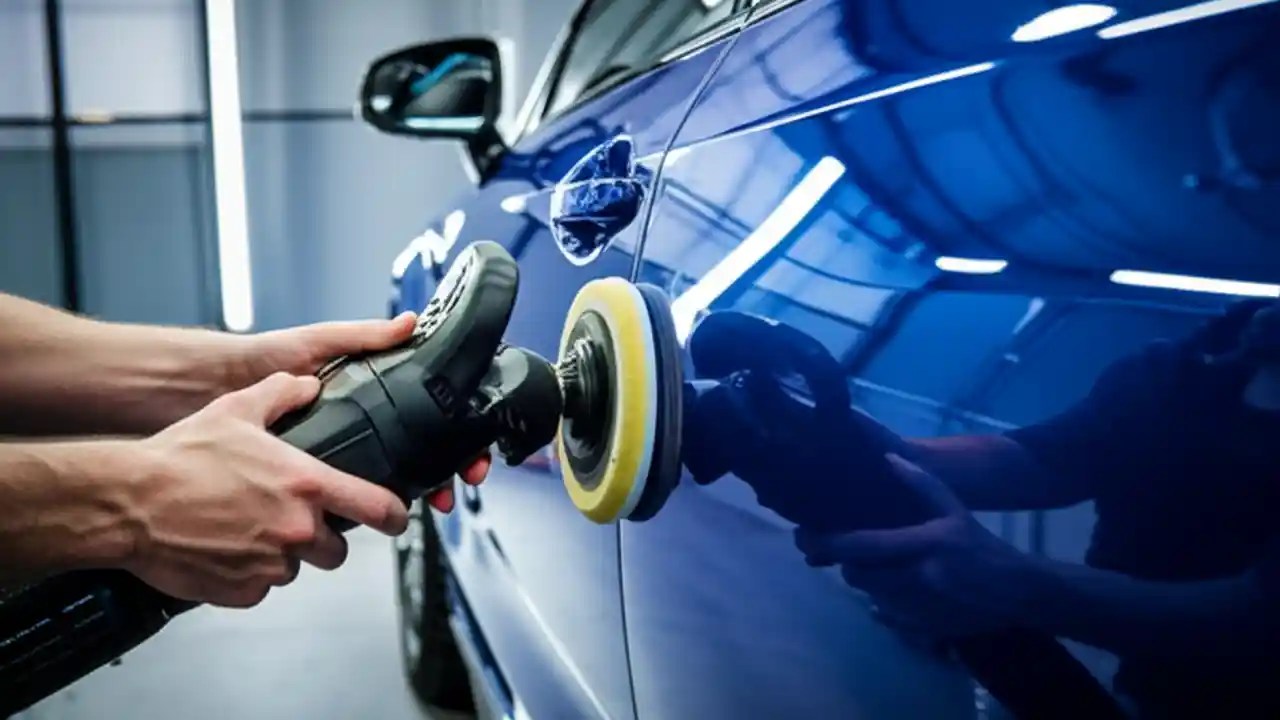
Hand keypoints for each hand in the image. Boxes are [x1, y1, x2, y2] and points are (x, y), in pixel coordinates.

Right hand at [127, 373, 410, 607]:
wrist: (129, 502)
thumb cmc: (180, 457)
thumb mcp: (236, 409)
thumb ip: (281, 394)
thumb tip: (307, 384)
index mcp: (306, 485)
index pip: (377, 508)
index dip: (395, 515)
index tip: (398, 518)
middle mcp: (296, 528)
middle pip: (336, 549)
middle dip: (321, 538)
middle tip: (289, 520)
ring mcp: (271, 565)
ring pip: (295, 567)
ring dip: (281, 554)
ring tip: (245, 527)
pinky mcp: (243, 591)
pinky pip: (260, 587)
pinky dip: (249, 574)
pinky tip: (224, 547)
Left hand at [229, 311, 488, 509]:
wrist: (212, 390)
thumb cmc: (263, 359)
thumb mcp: (319, 341)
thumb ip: (364, 335)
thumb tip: (410, 323)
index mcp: (374, 392)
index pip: (431, 413)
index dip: (458, 435)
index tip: (471, 452)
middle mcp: (367, 422)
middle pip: (425, 452)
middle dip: (449, 471)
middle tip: (457, 486)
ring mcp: (347, 450)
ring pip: (399, 478)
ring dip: (423, 491)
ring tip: (430, 502)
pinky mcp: (319, 475)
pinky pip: (357, 495)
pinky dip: (379, 504)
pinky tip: (387, 510)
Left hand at [796, 454, 1032, 637]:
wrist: (1018, 592)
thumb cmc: (980, 545)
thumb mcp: (955, 509)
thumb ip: (922, 483)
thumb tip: (888, 457)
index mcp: (923, 544)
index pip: (863, 545)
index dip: (829, 542)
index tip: (805, 535)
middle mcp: (917, 578)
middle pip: (857, 574)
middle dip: (847, 562)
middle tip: (847, 550)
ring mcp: (919, 608)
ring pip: (868, 595)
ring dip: (866, 580)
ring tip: (875, 565)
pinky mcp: (922, 629)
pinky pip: (884, 615)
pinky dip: (882, 602)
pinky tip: (895, 588)